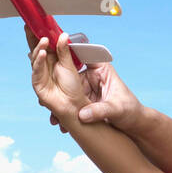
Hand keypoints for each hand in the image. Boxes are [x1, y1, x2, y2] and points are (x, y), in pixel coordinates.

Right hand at [24, 25, 139, 133]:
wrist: (133, 124)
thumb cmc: (130, 111)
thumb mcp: (116, 110)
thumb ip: (100, 111)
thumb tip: (83, 115)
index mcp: (101, 68)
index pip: (81, 52)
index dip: (65, 48)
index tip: (50, 49)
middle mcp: (91, 73)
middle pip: (68, 65)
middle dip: (53, 70)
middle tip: (38, 72)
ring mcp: (85, 84)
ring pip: (64, 82)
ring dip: (55, 90)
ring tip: (43, 100)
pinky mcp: (82, 96)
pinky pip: (67, 96)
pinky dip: (60, 103)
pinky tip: (53, 113)